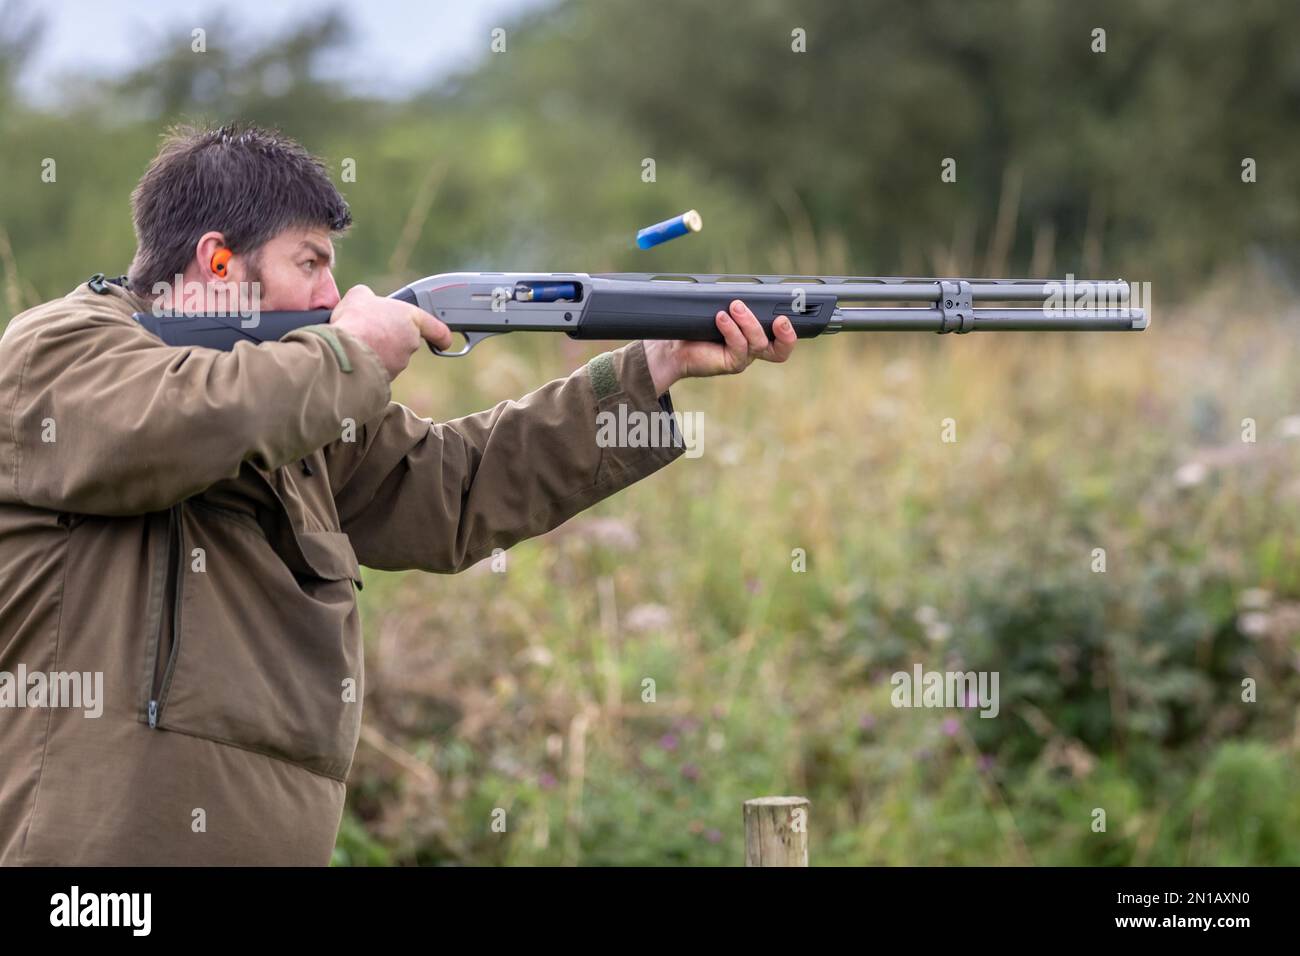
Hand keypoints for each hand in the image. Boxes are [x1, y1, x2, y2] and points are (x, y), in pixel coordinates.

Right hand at [329, 284, 452, 380]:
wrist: (344, 352)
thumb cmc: (356, 321)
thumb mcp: (359, 296)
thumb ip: (369, 297)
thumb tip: (366, 300)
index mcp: (411, 319)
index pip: (437, 329)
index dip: (442, 336)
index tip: (444, 342)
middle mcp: (410, 343)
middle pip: (406, 341)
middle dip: (391, 337)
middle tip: (370, 329)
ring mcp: (399, 363)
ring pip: (391, 356)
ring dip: (378, 351)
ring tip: (357, 342)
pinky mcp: (386, 378)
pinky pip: (379, 369)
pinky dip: (369, 364)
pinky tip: (352, 355)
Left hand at [644, 299, 796, 394]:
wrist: (675, 347)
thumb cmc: (699, 326)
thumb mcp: (721, 309)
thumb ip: (738, 303)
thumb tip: (746, 287)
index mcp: (757, 335)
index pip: (782, 334)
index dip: (792, 326)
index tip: (790, 310)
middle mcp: (754, 349)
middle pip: (782, 350)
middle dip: (787, 335)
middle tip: (781, 319)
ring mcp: (744, 357)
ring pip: (758, 342)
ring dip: (749, 322)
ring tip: (735, 306)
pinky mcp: (731, 363)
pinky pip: (738, 346)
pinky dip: (731, 329)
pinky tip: (721, 318)